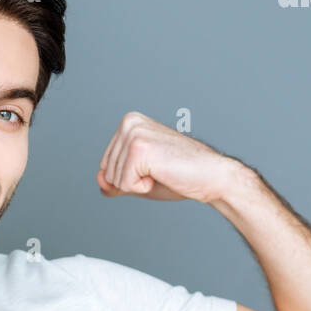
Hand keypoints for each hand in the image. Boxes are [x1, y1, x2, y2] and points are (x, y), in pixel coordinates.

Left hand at [96, 111, 237, 202]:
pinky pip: (124, 184)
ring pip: (114, 179)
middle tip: (161, 170)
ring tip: (163, 171)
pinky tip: (163, 174)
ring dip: (139, 184)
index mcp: (128, 123)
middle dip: (132, 181)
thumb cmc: (179, 176)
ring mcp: (134, 134)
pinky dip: (143, 188)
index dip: (129, 176)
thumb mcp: (139, 178)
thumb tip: (99, 180)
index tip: (155, 167)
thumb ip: (115, 181)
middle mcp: (129, 123)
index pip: (106, 164)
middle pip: (107, 171)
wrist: (211, 176)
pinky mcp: (139, 149)